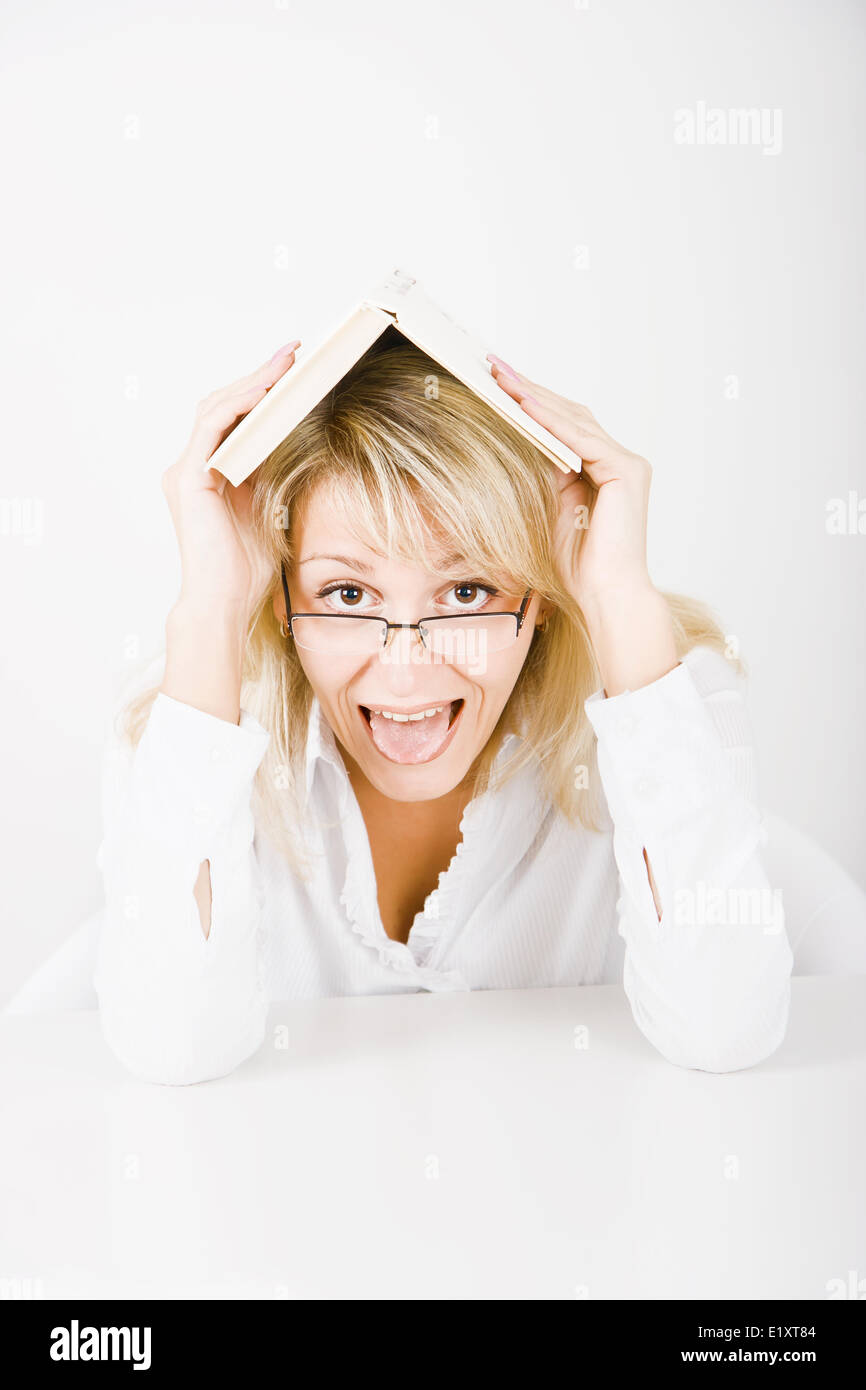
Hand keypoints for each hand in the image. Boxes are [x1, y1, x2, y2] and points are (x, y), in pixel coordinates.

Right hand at [161, 339, 300, 619]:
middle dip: (259, 378)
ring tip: (285, 364)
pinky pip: (212, 428)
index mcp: (209, 474)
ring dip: (253, 383)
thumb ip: (271, 477)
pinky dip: (239, 406)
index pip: (234, 420)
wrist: (223, 602)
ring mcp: (185, 471)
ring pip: (217, 409)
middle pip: (224, 407)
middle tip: (293, 354)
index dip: (261, 392)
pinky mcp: (187, 479)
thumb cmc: (244, 569)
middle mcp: (191, 467)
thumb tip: (297, 447)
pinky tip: (265, 392)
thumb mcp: (268, 510)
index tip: (293, 371)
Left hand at [486, 353, 653, 613]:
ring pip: (574, 420)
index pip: (562, 425)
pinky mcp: (626, 471)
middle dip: (529, 390)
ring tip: (502, 378)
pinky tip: (524, 405)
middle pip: (568, 414)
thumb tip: (510, 441)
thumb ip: (539, 474)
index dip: (530, 403)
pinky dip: (551, 421)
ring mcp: (626, 463)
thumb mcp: (547, 507)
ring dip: (535, 397)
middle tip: (493, 367)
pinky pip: (582, 438)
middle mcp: (618, 460)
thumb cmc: (576, 565)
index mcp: (601, 468)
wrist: (603, 595)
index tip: (496, 384)